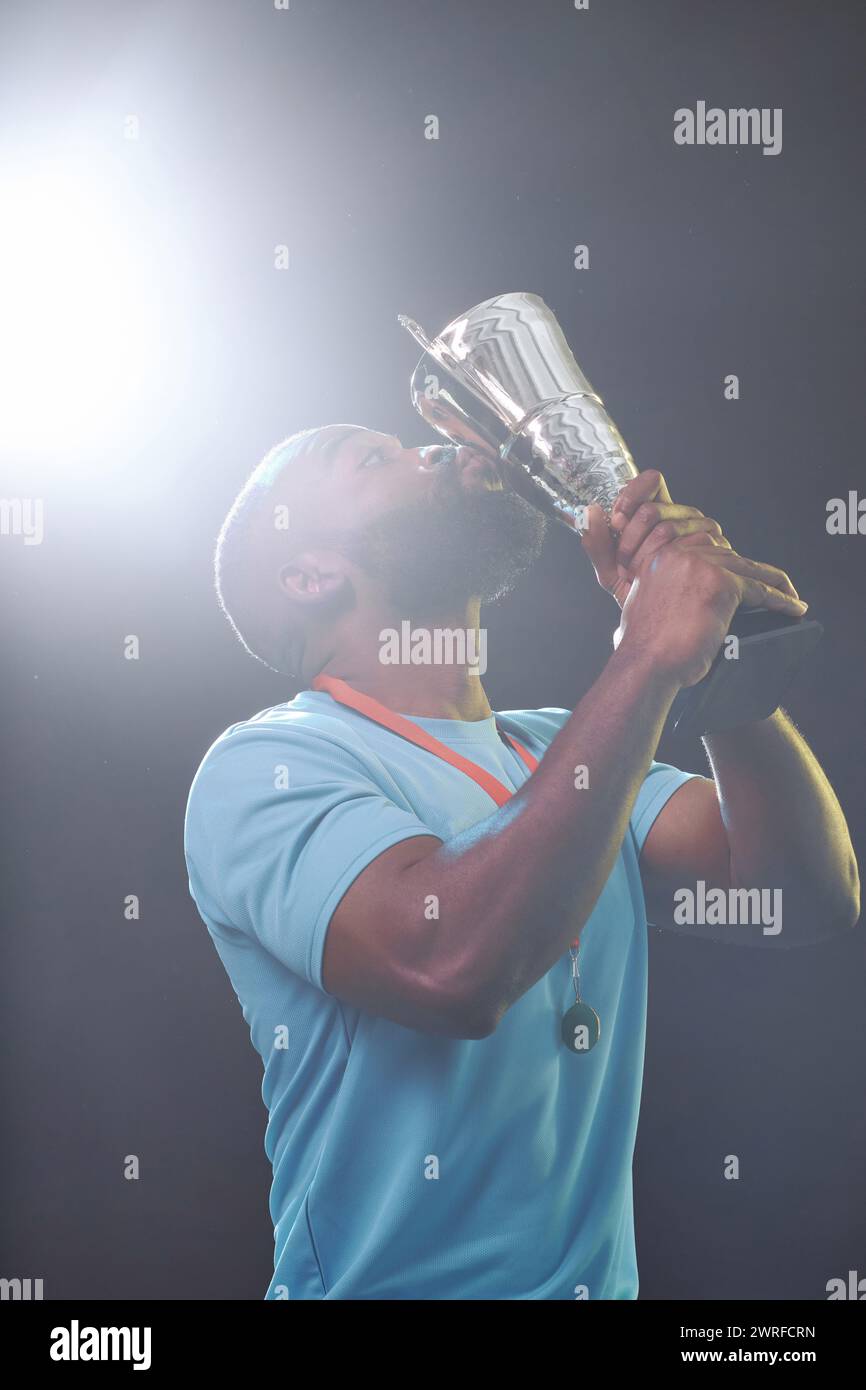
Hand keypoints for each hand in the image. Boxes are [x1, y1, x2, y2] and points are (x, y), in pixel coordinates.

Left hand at [580, 469, 730, 608]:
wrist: (671, 624)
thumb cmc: (642, 594)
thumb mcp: (612, 572)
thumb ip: (598, 545)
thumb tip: (590, 510)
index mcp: (662, 511)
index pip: (652, 481)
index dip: (631, 495)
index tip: (616, 521)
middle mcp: (685, 515)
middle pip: (650, 509)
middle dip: (628, 540)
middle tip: (624, 564)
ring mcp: (704, 529)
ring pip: (666, 529)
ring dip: (643, 558)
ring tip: (640, 578)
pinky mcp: (719, 549)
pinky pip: (686, 549)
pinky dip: (664, 567)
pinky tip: (660, 580)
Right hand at [614, 540, 807, 687]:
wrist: (643, 664)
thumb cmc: (642, 648)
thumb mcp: (643, 606)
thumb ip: (664, 591)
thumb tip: (686, 598)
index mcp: (659, 557)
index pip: (704, 548)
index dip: (729, 561)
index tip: (744, 572)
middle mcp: (678, 554)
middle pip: (728, 556)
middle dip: (753, 571)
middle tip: (774, 586)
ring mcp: (700, 567)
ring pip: (748, 570)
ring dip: (774, 583)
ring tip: (790, 596)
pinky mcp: (721, 584)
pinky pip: (759, 589)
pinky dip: (779, 600)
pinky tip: (792, 607)